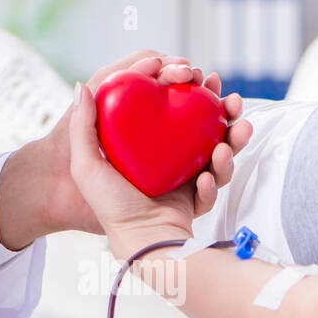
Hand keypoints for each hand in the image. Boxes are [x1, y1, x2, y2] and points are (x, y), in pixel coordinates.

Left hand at [66, 76, 250, 260]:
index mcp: (143, 141)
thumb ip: (82, 126)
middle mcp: (166, 154)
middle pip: (201, 122)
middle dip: (222, 108)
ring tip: (235, 134)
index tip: (193, 74)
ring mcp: (185, 174)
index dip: (184, 85)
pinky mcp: (198, 195)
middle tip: (230, 100)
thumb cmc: (111, 207)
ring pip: (218, 147)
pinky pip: (214, 181)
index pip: (168, 104)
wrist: (140, 243)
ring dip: (232, 138)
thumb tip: (82, 86)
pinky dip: (214, 179)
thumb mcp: (87, 166)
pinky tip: (205, 181)